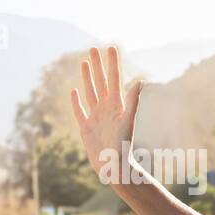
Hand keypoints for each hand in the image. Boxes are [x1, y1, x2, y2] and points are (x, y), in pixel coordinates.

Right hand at [70, 46, 142, 179]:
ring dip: (87, 77)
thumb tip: (141, 82)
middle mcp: (106, 108)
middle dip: (97, 64)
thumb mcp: (127, 122)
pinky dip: (76, 101)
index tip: (111, 46)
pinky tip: (74, 91)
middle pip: (101, 81)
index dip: (112, 63)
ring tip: (84, 62)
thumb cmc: (123, 148)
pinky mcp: (87, 128)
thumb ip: (133, 102)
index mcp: (116, 105)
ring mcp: (96, 117)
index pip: (114, 79)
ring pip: (90, 92)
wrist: (115, 168)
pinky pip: (80, 111)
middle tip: (93, 47)